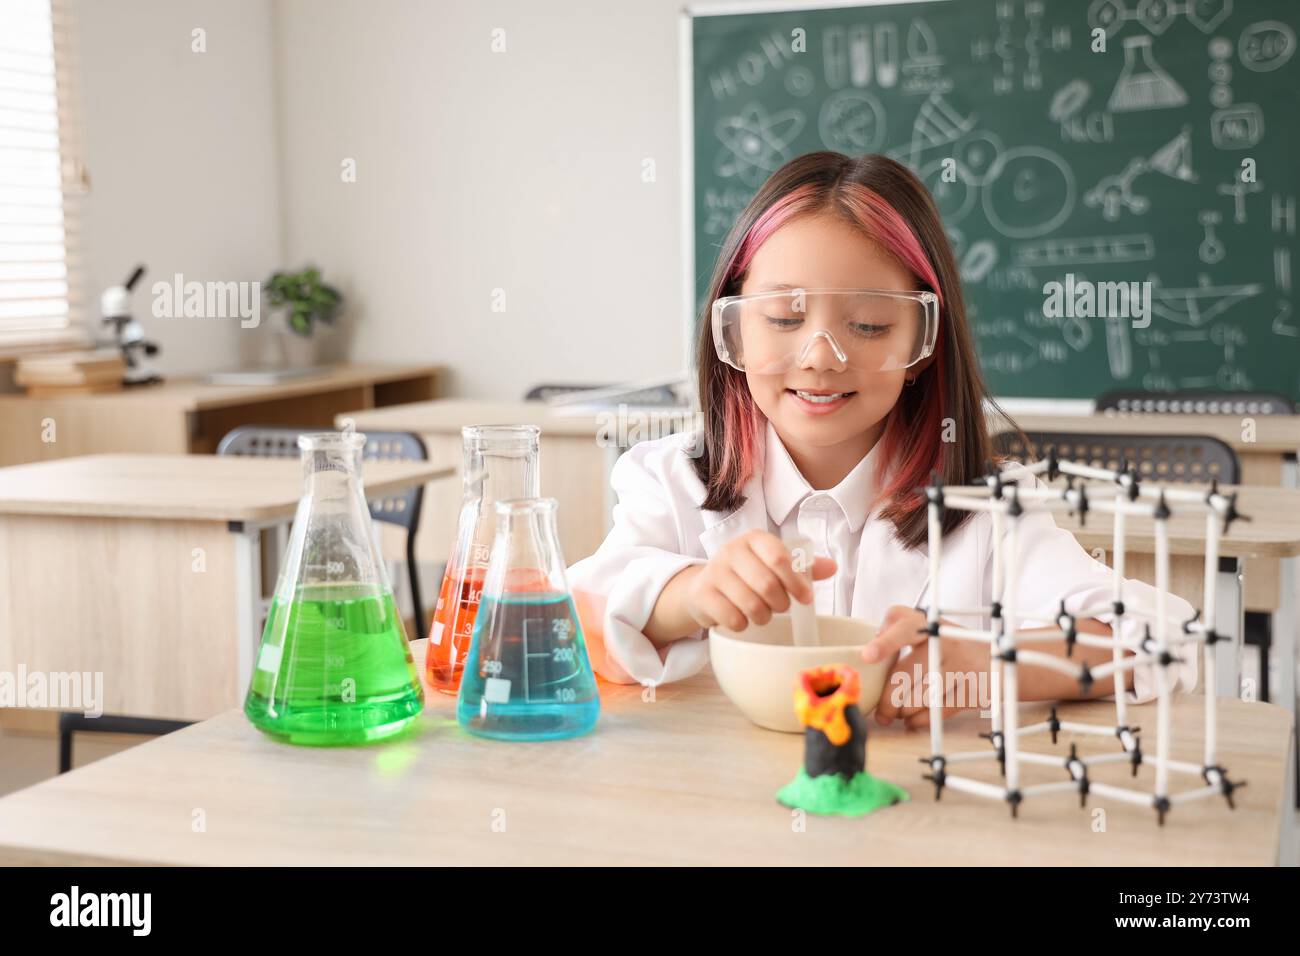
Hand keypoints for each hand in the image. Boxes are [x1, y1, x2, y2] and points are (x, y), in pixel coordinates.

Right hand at [683, 530, 835, 631]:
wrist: (705, 585)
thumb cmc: (747, 574)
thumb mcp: (774, 564)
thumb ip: (804, 566)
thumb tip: (832, 567)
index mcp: (755, 539)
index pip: (779, 558)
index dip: (796, 582)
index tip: (806, 598)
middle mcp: (732, 550)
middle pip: (767, 584)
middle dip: (781, 604)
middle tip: (781, 607)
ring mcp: (714, 571)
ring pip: (751, 605)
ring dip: (763, 617)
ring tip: (762, 613)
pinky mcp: (702, 594)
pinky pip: (733, 619)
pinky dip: (743, 624)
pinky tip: (742, 617)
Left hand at [863, 605, 989, 728]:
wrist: (999, 659)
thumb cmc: (951, 644)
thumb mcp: (929, 625)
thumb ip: (898, 623)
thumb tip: (874, 638)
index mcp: (928, 624)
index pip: (904, 626)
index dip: (884, 642)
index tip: (867, 656)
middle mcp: (945, 641)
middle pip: (906, 675)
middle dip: (888, 701)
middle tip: (882, 713)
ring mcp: (961, 665)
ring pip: (920, 697)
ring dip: (904, 712)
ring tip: (899, 714)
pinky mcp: (973, 689)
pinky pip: (938, 711)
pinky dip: (921, 720)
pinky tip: (913, 720)